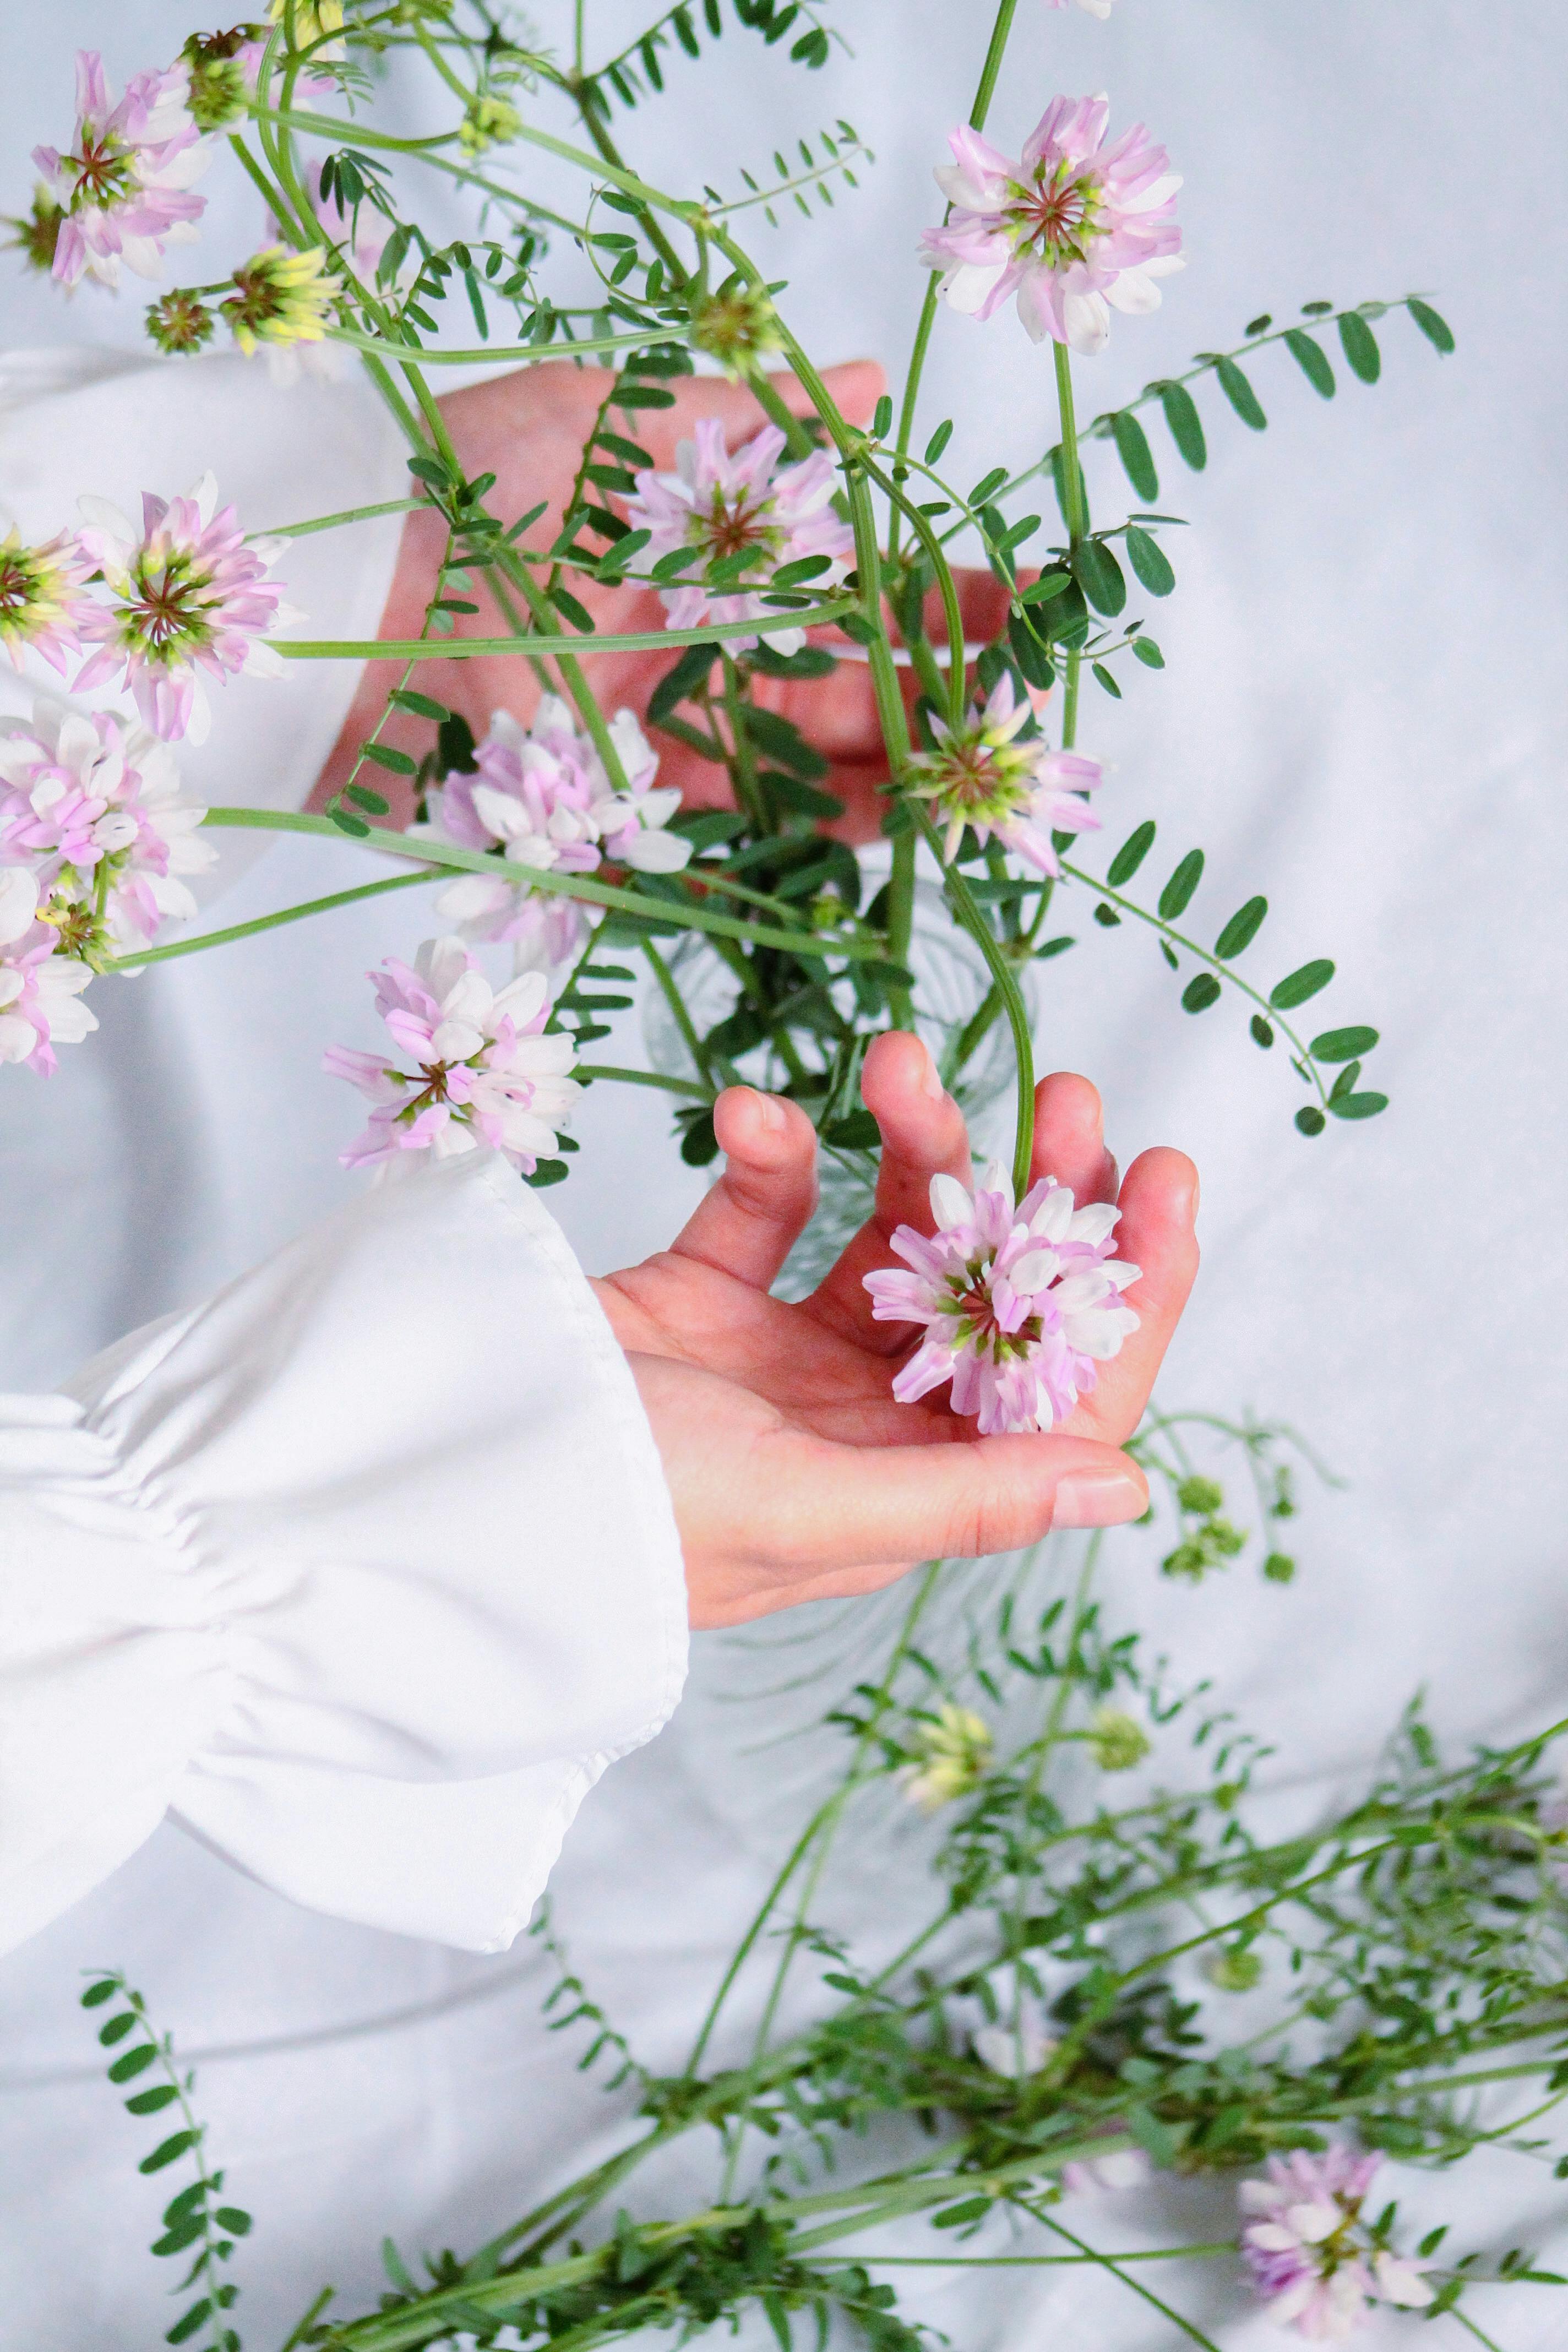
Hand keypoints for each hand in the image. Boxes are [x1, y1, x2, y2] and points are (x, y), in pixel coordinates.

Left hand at [310, 360, 1013, 841]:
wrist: (337, 607)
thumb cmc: (463, 489)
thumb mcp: (606, 416)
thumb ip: (741, 418)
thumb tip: (870, 384)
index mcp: (674, 550)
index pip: (826, 581)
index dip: (918, 595)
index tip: (1011, 603)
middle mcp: (669, 645)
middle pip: (823, 678)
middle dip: (926, 687)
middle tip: (1021, 698)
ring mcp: (641, 734)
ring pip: (789, 760)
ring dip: (888, 766)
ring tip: (978, 773)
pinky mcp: (606, 812)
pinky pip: (724, 829)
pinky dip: (805, 831)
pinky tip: (893, 824)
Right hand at [593, 1032, 1199, 1628]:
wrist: (438, 1478)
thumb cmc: (620, 1519)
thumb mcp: (806, 1507)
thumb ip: (969, 1497)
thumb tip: (1133, 1485)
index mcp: (911, 1491)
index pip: (1061, 1395)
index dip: (1130, 1291)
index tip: (1162, 1179)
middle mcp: (866, 1426)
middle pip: (994, 1297)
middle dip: (1038, 1192)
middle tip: (1069, 1095)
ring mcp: (785, 1359)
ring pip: (894, 1232)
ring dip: (915, 1145)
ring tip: (902, 1062)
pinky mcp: (704, 1297)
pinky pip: (768, 1205)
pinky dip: (773, 1151)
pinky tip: (756, 1116)